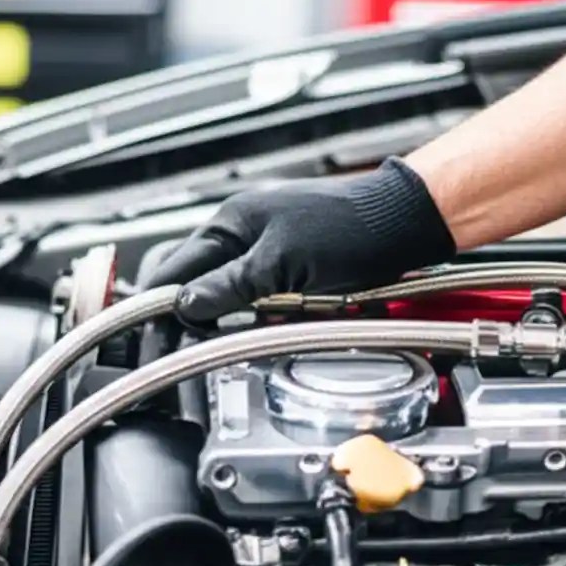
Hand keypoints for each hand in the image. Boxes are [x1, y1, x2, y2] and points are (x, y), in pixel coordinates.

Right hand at [146, 157, 455, 323]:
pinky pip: (262, 297)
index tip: (159, 337)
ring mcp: (267, 248)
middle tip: (205, 342)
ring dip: (237, 317)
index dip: (163, 306)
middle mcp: (243, 232)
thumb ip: (230, 286)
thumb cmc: (354, 228)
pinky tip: (281, 320)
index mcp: (230, 223)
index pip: (174, 270)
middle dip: (202, 316)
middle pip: (199, 285)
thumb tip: (185, 305)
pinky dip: (266, 314)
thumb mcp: (282, 263)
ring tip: (254, 329)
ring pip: (231, 296)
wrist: (406, 222)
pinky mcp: (292, 265)